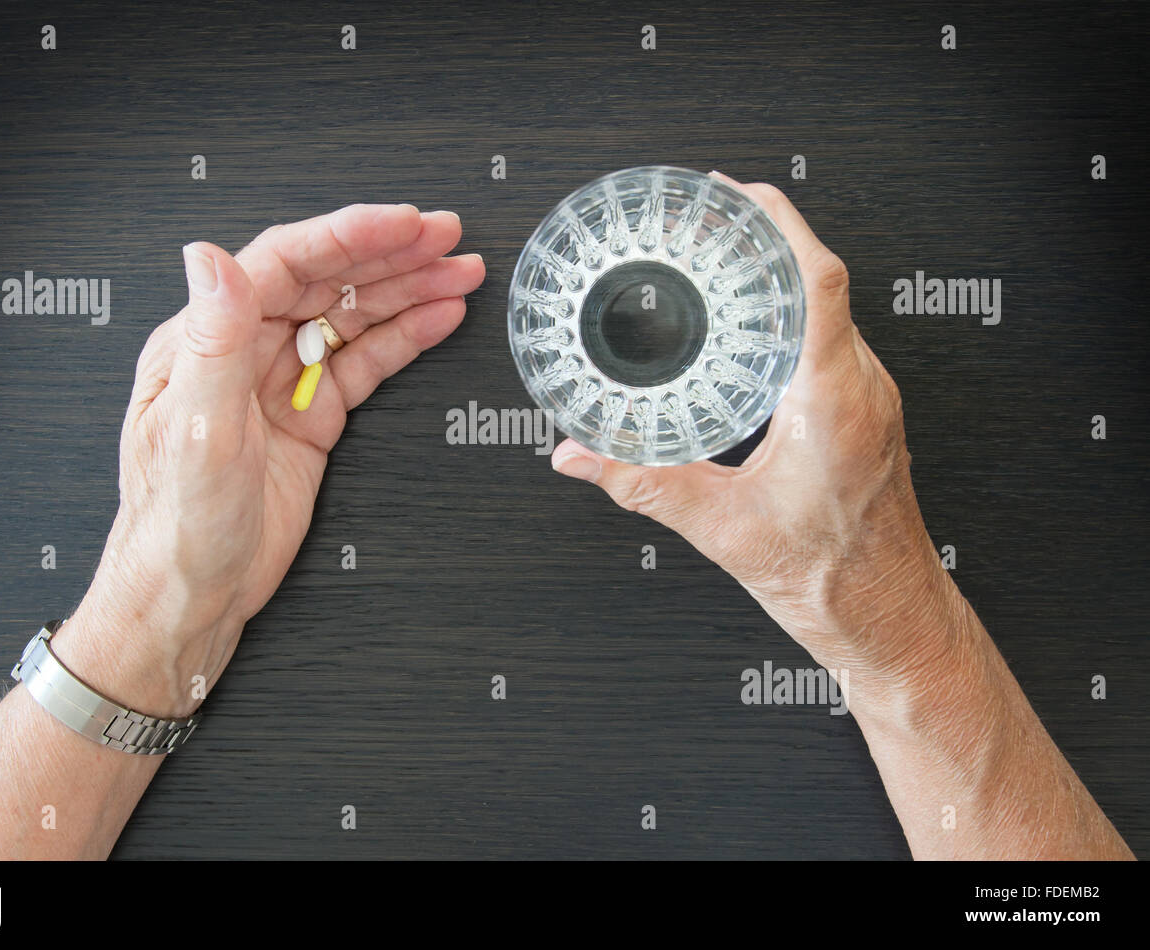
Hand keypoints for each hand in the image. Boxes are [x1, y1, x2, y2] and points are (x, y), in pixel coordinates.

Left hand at [57, 205, 485, 715]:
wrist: (192, 595)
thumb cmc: (174, 525)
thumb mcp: (193, 431)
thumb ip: (211, 341)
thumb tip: (208, 256)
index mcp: (205, 339)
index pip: (284, 263)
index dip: (348, 236)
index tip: (402, 224)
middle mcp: (243, 350)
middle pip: (326, 281)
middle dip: (390, 254)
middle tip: (446, 237)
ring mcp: (280, 383)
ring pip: (350, 317)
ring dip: (406, 290)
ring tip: (459, 271)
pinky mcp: (310, 418)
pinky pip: (362, 364)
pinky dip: (403, 338)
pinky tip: (437, 317)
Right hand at [551, 174, 950, 682]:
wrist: (893, 622)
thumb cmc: (838, 582)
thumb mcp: (723, 530)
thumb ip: (644, 485)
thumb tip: (578, 456)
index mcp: (835, 402)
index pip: (818, 281)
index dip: (777, 224)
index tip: (733, 194)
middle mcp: (862, 389)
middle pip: (820, 281)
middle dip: (763, 238)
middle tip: (705, 217)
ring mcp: (869, 399)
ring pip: (826, 310)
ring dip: (775, 277)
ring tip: (719, 259)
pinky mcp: (863, 414)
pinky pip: (825, 341)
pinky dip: (784, 317)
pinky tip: (745, 328)